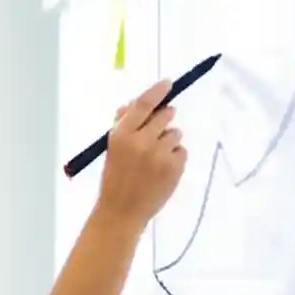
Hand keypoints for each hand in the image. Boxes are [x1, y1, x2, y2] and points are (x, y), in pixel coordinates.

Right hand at [96, 80, 187, 227]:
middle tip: (158, 132)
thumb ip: (122, 126)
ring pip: (175, 134)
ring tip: (155, 158)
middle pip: (164, 115)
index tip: (168, 83)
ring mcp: (160, 154)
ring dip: (169, 141)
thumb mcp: (112, 149)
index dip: (157, 91)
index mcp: (121, 135)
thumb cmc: (114, 178)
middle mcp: (142, 141)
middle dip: (164, 119)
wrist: (121, 211)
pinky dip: (175, 158)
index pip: (143, 104)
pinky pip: (182, 151)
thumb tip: (130, 105)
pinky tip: (162, 170)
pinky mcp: (174, 167)